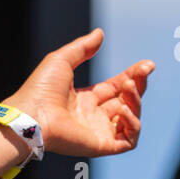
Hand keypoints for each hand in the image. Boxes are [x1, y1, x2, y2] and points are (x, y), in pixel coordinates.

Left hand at [5, 28, 153, 158]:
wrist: (32, 114)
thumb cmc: (41, 88)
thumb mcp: (63, 59)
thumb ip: (83, 47)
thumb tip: (99, 33)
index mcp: (85, 99)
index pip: (116, 88)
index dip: (132, 76)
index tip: (147, 65)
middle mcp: (93, 116)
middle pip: (126, 101)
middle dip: (138, 85)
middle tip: (144, 70)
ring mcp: (98, 132)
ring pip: (131, 119)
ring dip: (136, 101)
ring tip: (127, 87)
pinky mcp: (102, 145)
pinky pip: (129, 140)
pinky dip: (132, 124)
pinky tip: (122, 109)